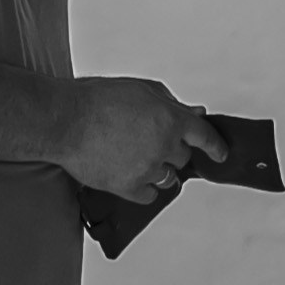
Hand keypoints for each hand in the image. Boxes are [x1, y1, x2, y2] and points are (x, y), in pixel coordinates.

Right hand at [56, 76, 221, 203]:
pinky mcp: (129, 187)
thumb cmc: (95, 100)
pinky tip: (129, 173)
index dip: (215, 145)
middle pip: (183, 156)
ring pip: (168, 177)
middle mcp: (164, 145)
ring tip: (132, 155)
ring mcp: (147, 169)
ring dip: (157, 168)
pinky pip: (150, 195)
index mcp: (170, 118)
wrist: (63, 121)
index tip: (220, 153)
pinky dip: (144, 187)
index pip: (204, 135)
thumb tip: (194, 113)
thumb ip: (171, 103)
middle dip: (171, 149)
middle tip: (146, 141)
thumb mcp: (140, 89)